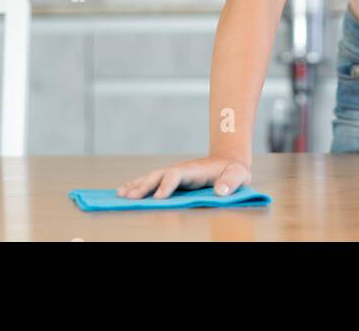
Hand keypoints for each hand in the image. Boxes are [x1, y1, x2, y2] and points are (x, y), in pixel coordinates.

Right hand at [116, 154, 251, 199]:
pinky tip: (124, 191)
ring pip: (150, 177)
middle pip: (158, 175)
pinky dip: (136, 185)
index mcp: (194, 170)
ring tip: (120, 195)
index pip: (176, 175)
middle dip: (143, 186)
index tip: (158, 199)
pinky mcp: (170, 178)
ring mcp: (173, 172)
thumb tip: (221, 192)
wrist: (228, 160)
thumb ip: (231, 182)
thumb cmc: (233, 170)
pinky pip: (151, 181)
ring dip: (135, 186)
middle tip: (129, 198)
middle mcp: (180, 169)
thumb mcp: (238, 174)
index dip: (167, 186)